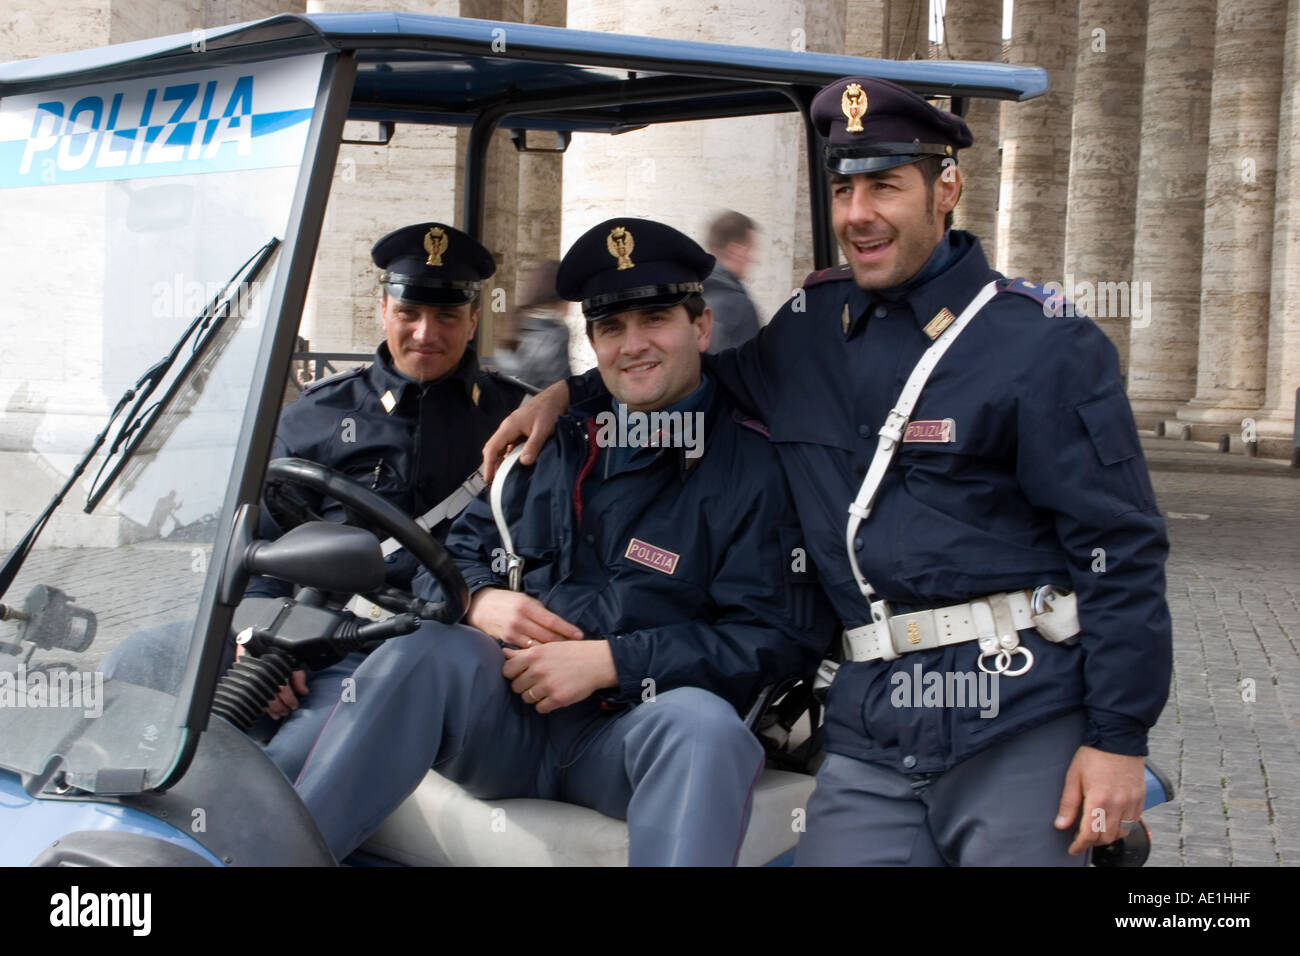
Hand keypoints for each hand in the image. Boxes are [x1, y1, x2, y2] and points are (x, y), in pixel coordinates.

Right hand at [235, 643, 307, 719]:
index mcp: (277, 671)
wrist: (254, 641)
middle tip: (286, 711)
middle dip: (281, 707)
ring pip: (264, 700)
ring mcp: (254, 680)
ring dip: (272, 710)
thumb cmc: (275, 650)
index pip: (285, 691)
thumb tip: (304, 692)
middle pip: (274, 698)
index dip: (290, 701)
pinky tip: (266, 711)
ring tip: (278, 714)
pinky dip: (262, 707)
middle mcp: (264, 677)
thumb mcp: (291, 660)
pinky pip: (254, 698)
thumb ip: (299, 676)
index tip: (294, 705)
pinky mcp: (246, 681)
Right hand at [467, 587, 583, 646]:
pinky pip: (525, 651)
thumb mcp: (525, 600)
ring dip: (551, 651)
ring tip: (563, 655)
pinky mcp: (506, 641)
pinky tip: (545, 658)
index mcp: (528, 606)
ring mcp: (512, 632)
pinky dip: (536, 654)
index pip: (552, 621)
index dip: (568, 629)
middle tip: (575, 649)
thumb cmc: (506, 601)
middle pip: (547, 635)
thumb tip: (559, 626)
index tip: (580, 636)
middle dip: (563, 643)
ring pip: (537, 646)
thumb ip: (540, 613)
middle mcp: (520, 619)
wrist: (480, 606)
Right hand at [482, 380, 568, 480]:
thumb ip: (533, 446)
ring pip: (501, 447)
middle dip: (492, 464)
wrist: (557, 397)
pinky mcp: (520, 430)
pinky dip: (509, 456)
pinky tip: (516, 464)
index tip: (489, 479)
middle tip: (495, 481)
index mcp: (509, 427)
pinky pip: (510, 445)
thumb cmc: (549, 410)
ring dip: (501, 461)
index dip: (488, 465)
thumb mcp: (542, 429)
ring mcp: (513, 428)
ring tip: (504, 476)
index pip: (492, 448)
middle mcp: (508, 428)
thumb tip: (524, 462)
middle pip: (493, 448)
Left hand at [501, 641, 616, 713]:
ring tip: (546, 688)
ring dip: (534, 696)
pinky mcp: (558, 699)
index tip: (520, 674)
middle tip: (536, 682)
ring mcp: (548, 685)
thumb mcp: (547, 647)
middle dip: (523, 686)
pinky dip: (545, 705)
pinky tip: (553, 696)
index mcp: (534, 655)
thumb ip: (524, 652)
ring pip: (527, 698)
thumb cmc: (571, 652)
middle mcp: (539, 670)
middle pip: (516, 686)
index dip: (512, 674)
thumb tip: (503, 652)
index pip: (508, 670)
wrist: (597, 662)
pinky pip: (540, 708)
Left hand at [1054, 745, 1146, 854]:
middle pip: (1107, 837)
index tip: (1073, 848)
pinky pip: (1134, 822)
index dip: (1080, 845)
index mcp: (1098, 799)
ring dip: (1109, 835)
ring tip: (1097, 829)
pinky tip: (1113, 820)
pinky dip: (1123, 826)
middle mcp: (1118, 804)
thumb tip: (1061, 825)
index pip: (1090, 834)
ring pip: (1122, 832)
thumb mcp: (1073, 777)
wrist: (1117, 738)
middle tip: (1083, 837)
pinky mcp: (1140, 798)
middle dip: (1093, 841)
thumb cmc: (1094, 755)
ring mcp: (1132, 802)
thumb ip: (1068, 804)